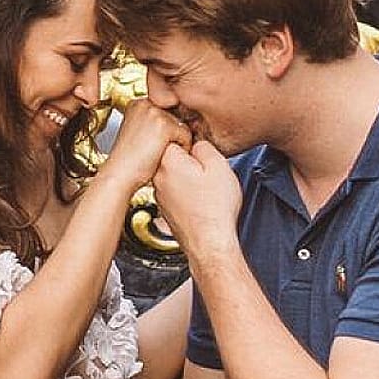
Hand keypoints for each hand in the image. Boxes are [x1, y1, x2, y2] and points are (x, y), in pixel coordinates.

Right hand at [98, 99, 192, 192]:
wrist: (120, 173)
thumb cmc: (129, 160)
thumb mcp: (138, 132)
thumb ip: (152, 122)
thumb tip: (178, 120)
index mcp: (137, 103)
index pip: (166, 112)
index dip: (163, 131)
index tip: (151, 142)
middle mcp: (146, 104)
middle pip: (175, 117)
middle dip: (171, 135)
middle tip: (153, 149)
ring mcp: (155, 113)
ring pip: (182, 126)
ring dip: (176, 142)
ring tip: (157, 152)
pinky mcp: (165, 125)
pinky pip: (186, 135)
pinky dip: (181, 148)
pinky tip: (163, 155)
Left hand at [153, 141, 241, 259]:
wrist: (210, 243)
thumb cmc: (214, 209)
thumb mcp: (219, 165)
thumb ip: (204, 146)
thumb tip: (197, 143)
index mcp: (169, 161)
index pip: (173, 135)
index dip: (191, 138)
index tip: (201, 149)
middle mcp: (159, 177)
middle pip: (172, 155)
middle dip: (189, 158)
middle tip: (206, 170)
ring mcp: (160, 194)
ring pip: (174, 174)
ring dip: (188, 176)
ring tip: (206, 188)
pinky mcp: (166, 208)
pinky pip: (176, 191)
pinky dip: (187, 193)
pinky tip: (202, 201)